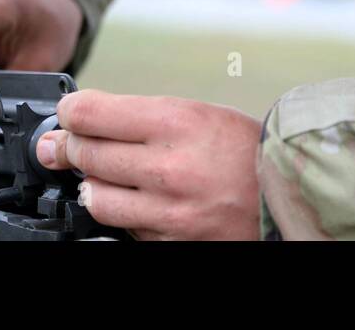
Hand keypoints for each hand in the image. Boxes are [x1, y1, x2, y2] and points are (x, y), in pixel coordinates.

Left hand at [36, 89, 262, 239]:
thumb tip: (85, 120)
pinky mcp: (170, 242)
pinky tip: (139, 200)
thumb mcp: (197, 113)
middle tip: (70, 145)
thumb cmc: (242, 149)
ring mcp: (168, 211)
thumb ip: (141, 117)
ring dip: (92, 184)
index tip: (70, 114)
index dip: (71, 112)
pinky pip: (123, 228)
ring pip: (94, 197)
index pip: (90, 114)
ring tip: (105, 175)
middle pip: (86, 154)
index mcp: (175, 122)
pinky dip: (123, 213)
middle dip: (71, 147)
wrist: (285, 195)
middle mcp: (167, 166)